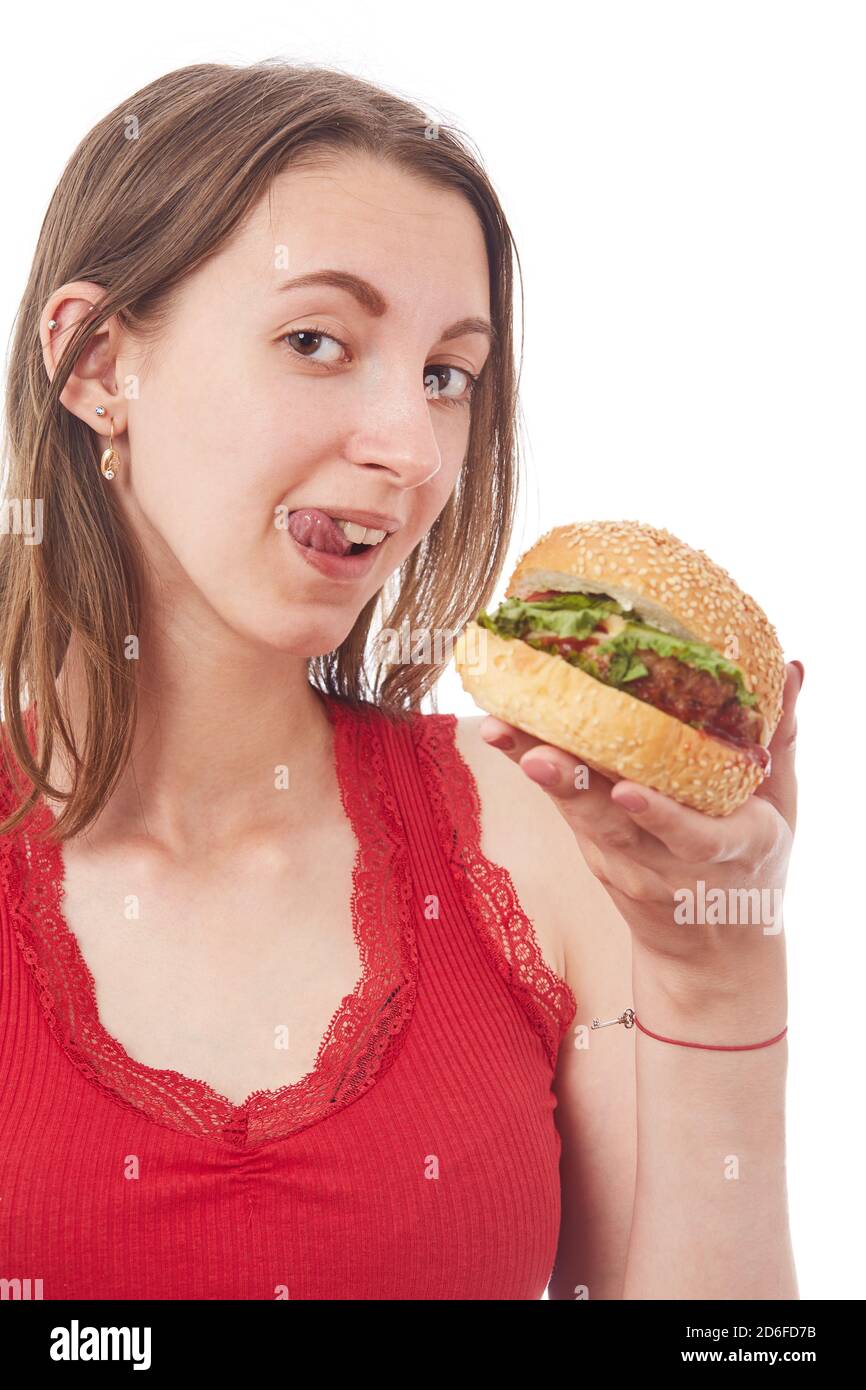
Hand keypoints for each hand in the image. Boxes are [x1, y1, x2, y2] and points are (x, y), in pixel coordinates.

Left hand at [479, 661, 803, 972]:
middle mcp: (667, 863)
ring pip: (578, 816)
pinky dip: (533, 771)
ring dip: (538, 774)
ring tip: (503, 731)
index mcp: (729, 849)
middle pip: (614, 825)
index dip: (661, 816)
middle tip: (537, 755)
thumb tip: (793, 668)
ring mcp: (624, 863)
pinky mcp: (594, 856)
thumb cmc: (751, 864)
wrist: (714, 953)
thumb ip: (781, 741)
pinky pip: (564, 810)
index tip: (629, 792)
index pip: (692, 836)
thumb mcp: (781, 812)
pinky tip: (504, 733)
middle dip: (574, 788)